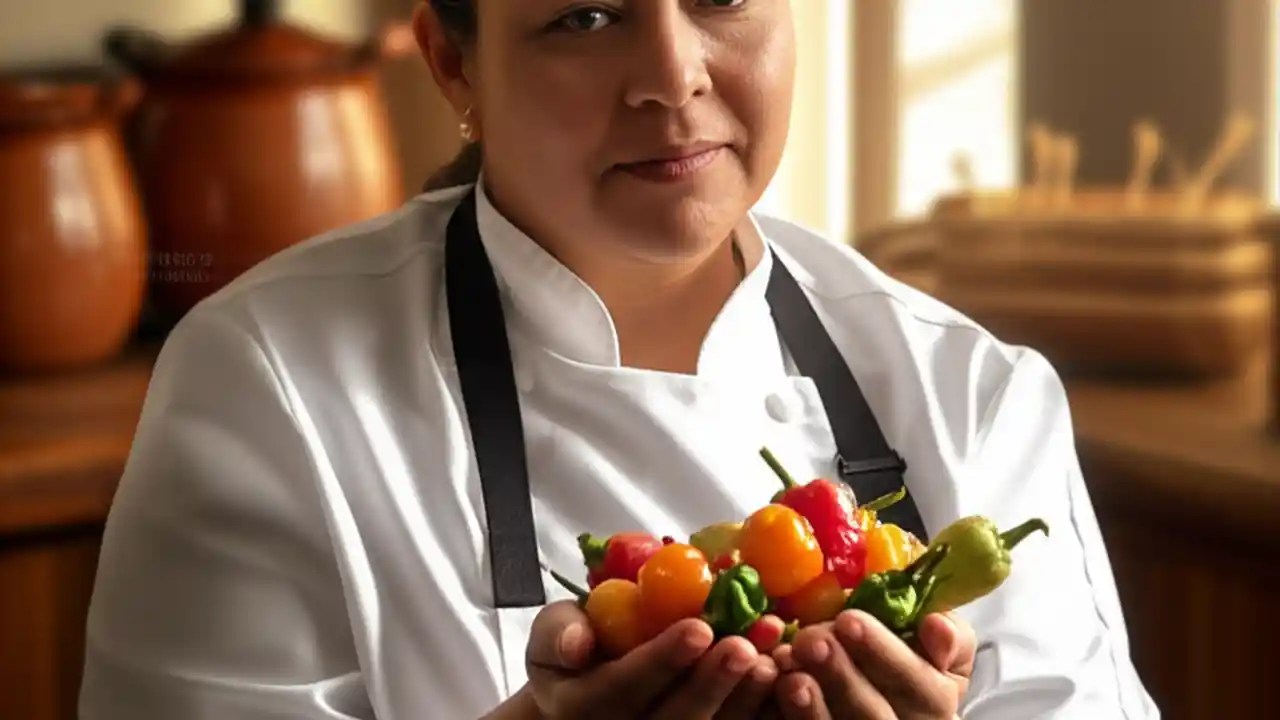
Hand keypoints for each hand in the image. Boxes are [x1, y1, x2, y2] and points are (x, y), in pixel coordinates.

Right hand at [521, 600, 778, 718]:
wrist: (587, 696)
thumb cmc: (575, 655)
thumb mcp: (550, 637)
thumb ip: (558, 634)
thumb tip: (575, 643)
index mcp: (584, 707)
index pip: (624, 688)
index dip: (662, 660)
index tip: (698, 627)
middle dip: (712, 683)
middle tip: (744, 645)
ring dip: (745, 700)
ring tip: (773, 659)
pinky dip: (764, 713)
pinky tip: (790, 682)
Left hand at [769, 611, 974, 718]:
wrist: (876, 684)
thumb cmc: (911, 657)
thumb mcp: (941, 648)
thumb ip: (949, 638)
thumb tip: (936, 625)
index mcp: (935, 702)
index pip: (920, 685)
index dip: (884, 654)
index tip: (848, 619)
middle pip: (875, 717)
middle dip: (841, 677)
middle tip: (810, 640)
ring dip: (811, 707)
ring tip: (789, 673)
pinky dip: (789, 718)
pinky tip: (775, 691)